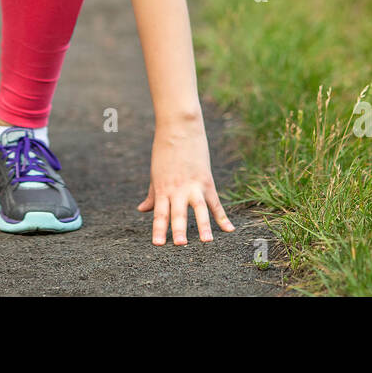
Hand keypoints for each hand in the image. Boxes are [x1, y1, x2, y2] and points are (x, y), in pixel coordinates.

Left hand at [137, 117, 234, 244]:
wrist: (178, 127)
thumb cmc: (164, 150)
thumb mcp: (155, 173)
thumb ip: (152, 194)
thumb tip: (142, 210)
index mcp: (162, 189)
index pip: (160, 213)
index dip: (159, 229)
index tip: (158, 244)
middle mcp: (177, 189)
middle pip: (178, 212)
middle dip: (178, 229)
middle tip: (180, 244)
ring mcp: (193, 185)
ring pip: (198, 208)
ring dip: (203, 225)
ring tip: (206, 241)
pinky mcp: (206, 180)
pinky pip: (215, 202)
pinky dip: (222, 217)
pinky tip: (229, 229)